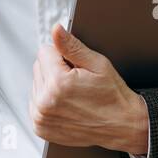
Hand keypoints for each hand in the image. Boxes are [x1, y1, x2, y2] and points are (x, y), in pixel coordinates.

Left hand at [30, 24, 149, 156]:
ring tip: (73, 95)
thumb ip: (71, 45)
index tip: (77, 68)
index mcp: (58, 84)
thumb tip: (56, 30)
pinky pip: (36, 102)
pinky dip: (48, 101)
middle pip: (38, 67)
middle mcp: (45, 102)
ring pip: (36, 84)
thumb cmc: (113, 96)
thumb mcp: (97, 64)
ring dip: (51, 86)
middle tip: (77, 82)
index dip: (63, 56)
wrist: (121, 126)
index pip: (45, 51)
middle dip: (55, 70)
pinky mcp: (40, 127)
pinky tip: (66, 105)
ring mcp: (41, 117)